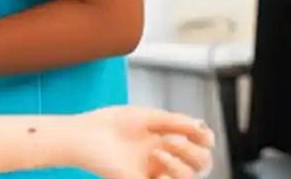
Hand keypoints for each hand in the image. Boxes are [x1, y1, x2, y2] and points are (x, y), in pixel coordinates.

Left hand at [72, 106, 213, 178]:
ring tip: (160, 151)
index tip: (200, 130)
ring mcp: (154, 171)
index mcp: (162, 138)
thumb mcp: (146, 116)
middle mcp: (162, 156)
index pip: (198, 143)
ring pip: (191, 176)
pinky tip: (159, 164)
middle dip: (193, 149)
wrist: (84, 136)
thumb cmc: (109, 124)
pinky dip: (173, 176)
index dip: (206, 138)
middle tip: (170, 140)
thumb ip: (175, 121)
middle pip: (201, 161)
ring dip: (183, 163)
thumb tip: (202, 126)